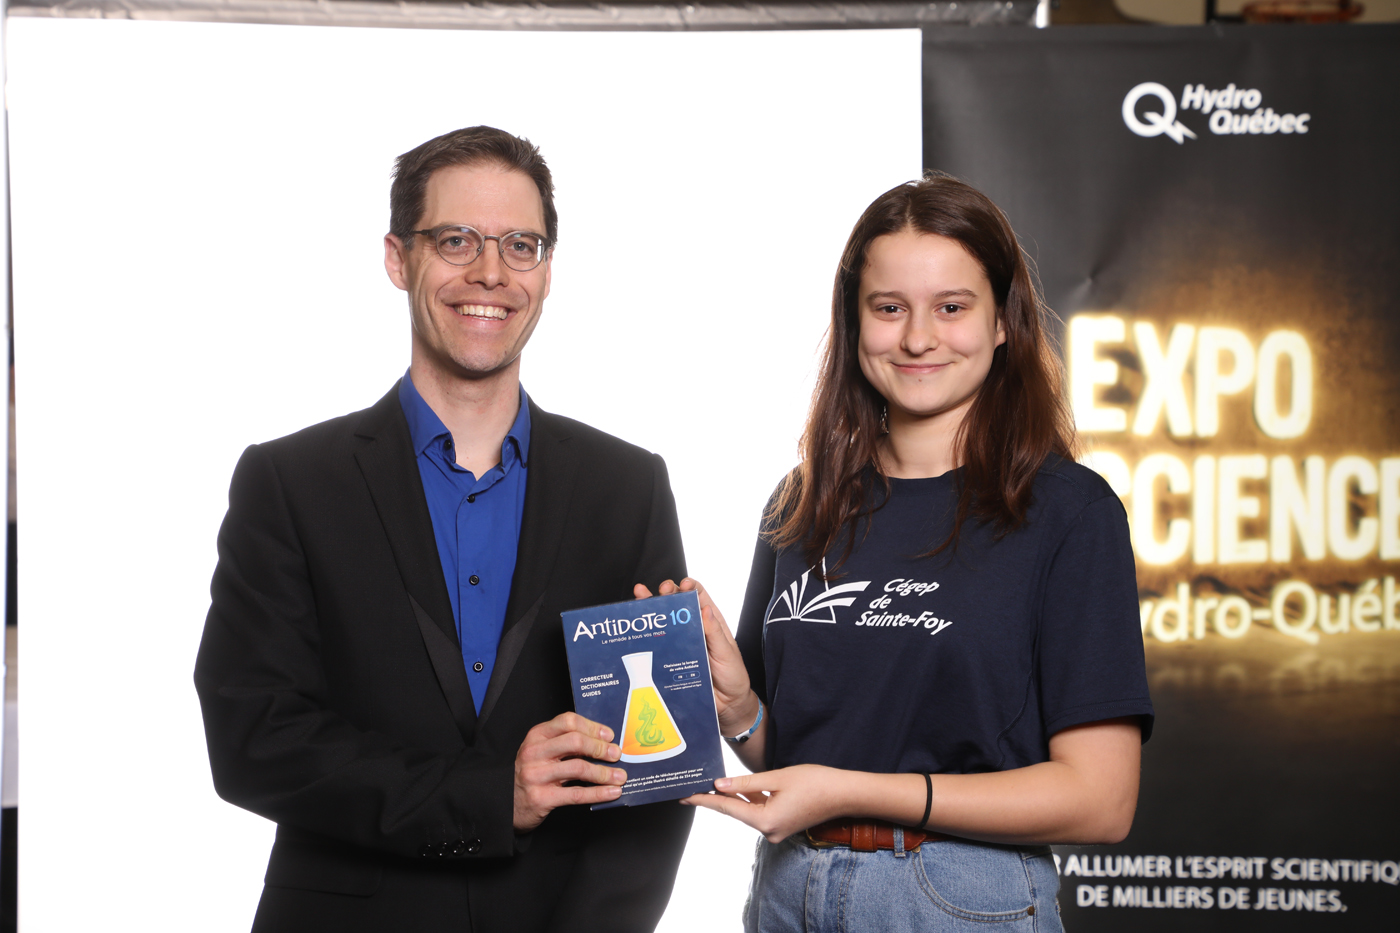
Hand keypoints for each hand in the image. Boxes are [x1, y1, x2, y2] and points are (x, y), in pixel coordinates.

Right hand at [513, 712, 626, 832]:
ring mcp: (536, 775)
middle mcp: (534, 753)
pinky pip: (576, 794)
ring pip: (578, 768)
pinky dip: (598, 793)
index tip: (609, 735)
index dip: (592, 727)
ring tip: (620, 776)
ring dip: (604, 773)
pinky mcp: (541, 798)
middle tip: (616, 754)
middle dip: (601, 748)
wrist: (505, 803)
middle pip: (575, 742)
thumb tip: (602, 742)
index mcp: (536, 736)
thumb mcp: (541, 752)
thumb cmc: (530, 774)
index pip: (568, 722)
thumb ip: (564, 744)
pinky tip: (611, 792)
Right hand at [633, 578, 756, 731]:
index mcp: (710, 623)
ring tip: (640, 596)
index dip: (689, 586)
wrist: (727, 705)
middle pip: (675, 605)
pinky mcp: (670, 659)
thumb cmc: (733, 675)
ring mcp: (680, 643)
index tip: (683, 584)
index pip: (698, 596)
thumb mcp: (727, 653)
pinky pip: (656, 645)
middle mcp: (693, 630)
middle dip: (666, 592)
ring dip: (650, 607)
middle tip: (661, 590)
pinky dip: (645, 634)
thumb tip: (706, 609)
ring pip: (662, 622)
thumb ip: (715, 633)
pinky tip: (636, 627)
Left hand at [683, 765, 851, 842]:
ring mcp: (776, 830)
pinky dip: (748, 800)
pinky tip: (737, 789)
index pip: (727, 808)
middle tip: (692, 787)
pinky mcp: (783, 824)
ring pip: (747, 810)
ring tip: (709, 785)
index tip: (684, 796)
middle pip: (735, 811)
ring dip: (731, 798)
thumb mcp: (777, 778)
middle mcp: (769, 831)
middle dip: (715, 798)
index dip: (704, 800)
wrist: (845, 794)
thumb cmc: (815, 783)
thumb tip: (719, 785)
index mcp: (765, 821)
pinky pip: (759, 811)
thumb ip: (746, 783)